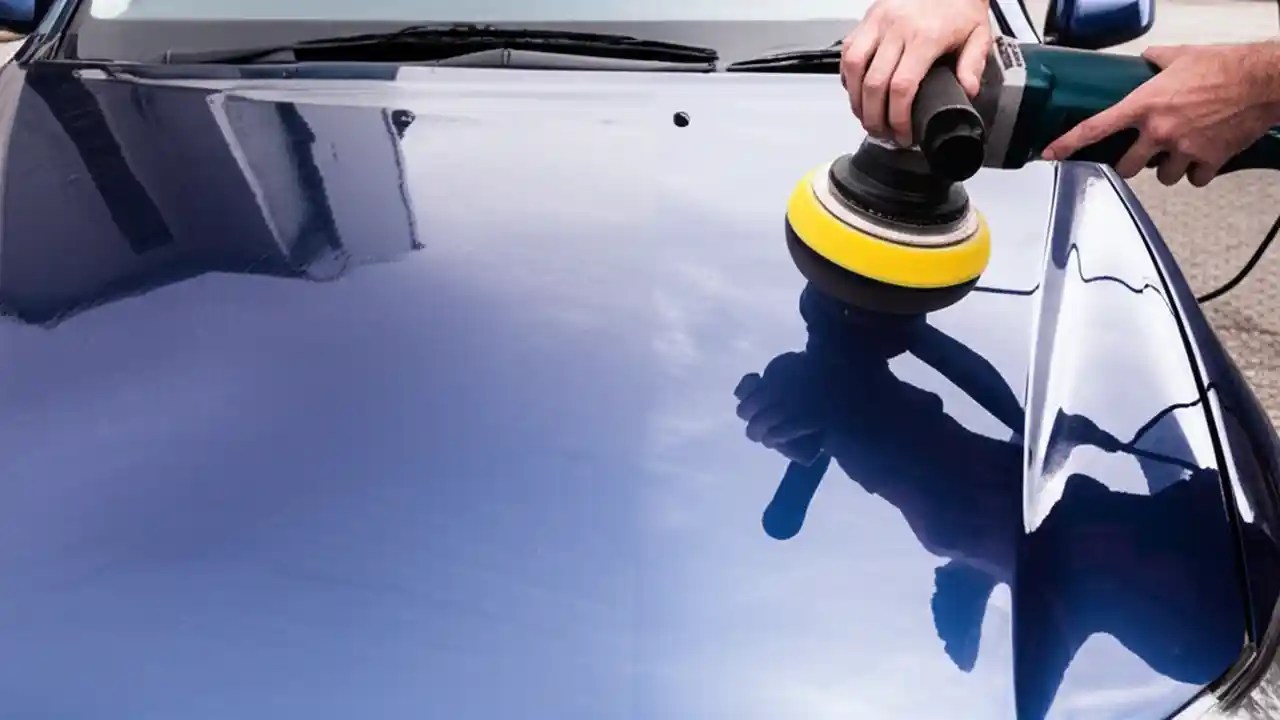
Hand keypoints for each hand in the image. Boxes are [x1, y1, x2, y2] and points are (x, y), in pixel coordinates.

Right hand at [840, 0, 991, 145]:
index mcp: (926, 36)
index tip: (902, 134)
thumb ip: (974, 63)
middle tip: (882, 133)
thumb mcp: (978, 32)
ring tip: (866, 117)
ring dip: (856, 99)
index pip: (902, 87)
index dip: (898, 118)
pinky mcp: (867, 18)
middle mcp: (897, 28)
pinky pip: (848, 51)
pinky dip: (848, 76)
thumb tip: (966, 91)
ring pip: (853, 68)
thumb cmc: (960, 4)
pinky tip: (857, 91)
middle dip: (874, 117)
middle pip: (874, 84)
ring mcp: (878, 22)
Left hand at [1042, 42, 1279, 186]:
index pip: (1096, 128)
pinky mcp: (1209, 160)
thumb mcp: (1183, 55)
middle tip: (1142, 155)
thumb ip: (1157, 60)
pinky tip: (1203, 158)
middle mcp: (1159, 130)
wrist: (1263, 80)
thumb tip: (1147, 58)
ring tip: (1180, 152)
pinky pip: (1194, 180)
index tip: (1051, 155)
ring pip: (1161, 177)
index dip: (1069, 144)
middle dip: (1132, 164)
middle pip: (1127, 167)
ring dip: (1167, 169)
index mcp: (1145, 104)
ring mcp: (1183, 148)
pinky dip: (1197, 173)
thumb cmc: (1226, 65)